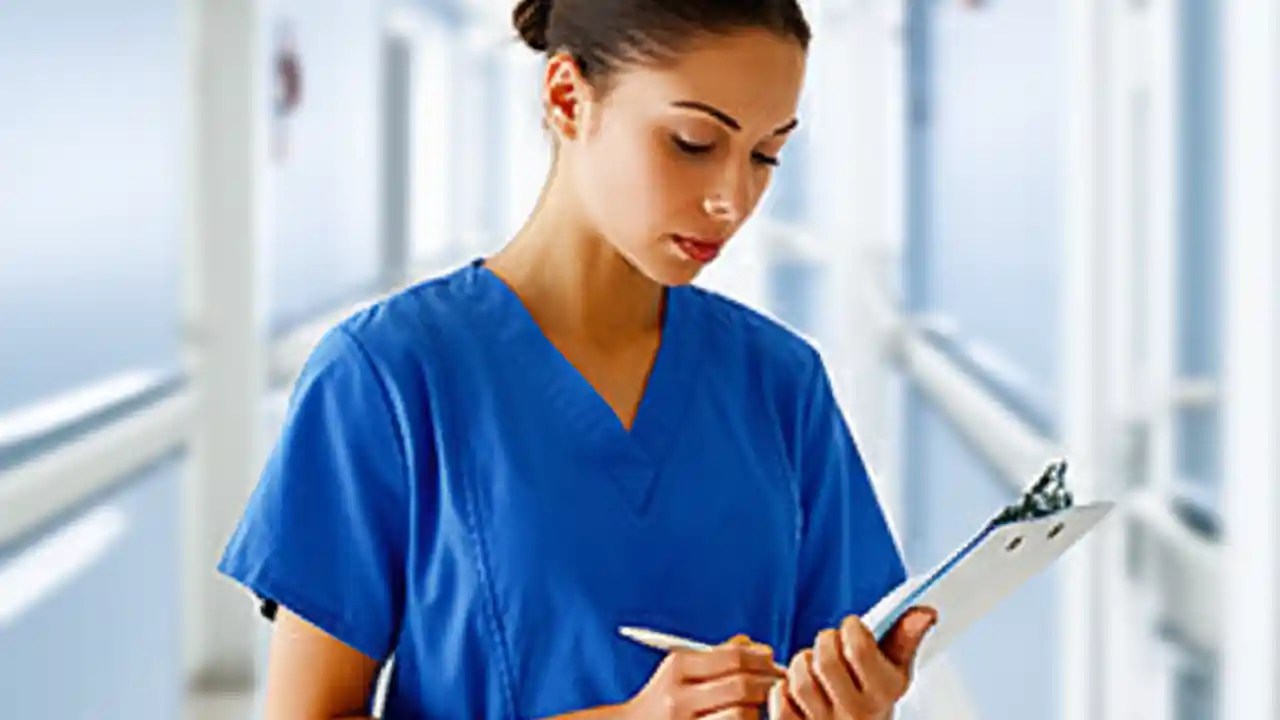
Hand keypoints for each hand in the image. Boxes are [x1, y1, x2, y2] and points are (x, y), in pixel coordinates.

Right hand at [620, 634, 785, 719]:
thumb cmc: (664, 697)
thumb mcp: (680, 669)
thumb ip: (715, 654)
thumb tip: (755, 646)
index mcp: (677, 669)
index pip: (731, 657)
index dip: (758, 656)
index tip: (771, 657)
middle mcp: (679, 699)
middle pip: (740, 685)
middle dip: (767, 681)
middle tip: (779, 681)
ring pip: (741, 714)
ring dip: (757, 708)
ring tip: (759, 704)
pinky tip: (747, 718)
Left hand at [771, 608, 936, 719]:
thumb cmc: (874, 701)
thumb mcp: (895, 674)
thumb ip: (905, 640)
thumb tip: (924, 612)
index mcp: (883, 693)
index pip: (859, 648)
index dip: (850, 628)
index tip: (851, 627)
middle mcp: (857, 713)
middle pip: (826, 661)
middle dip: (824, 642)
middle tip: (830, 644)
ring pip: (801, 681)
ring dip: (801, 664)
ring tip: (813, 666)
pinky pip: (781, 702)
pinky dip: (783, 690)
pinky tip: (798, 690)